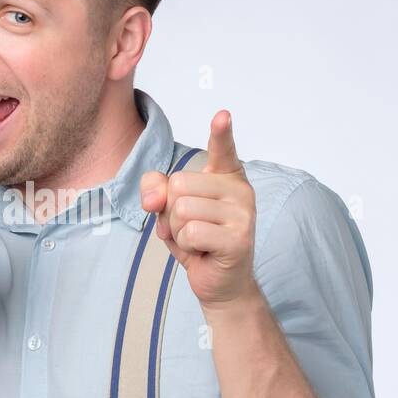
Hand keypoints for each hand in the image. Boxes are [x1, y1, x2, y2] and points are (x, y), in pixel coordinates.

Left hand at [139, 110, 258, 309]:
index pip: (223, 149)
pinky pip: (190, 233)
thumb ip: (156, 190)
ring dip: (177, 232)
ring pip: (181, 210)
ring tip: (198, 241)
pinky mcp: (238, 238)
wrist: (220, 283)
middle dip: (171, 213)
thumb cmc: (198, 242)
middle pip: (178, 185)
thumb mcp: (169, 211)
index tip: (222, 115)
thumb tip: (154, 195)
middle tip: (192, 229)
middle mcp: (239, 190)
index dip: (221, 132)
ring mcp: (243, 214)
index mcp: (226, 177)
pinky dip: (186, 248)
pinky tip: (204, 253)